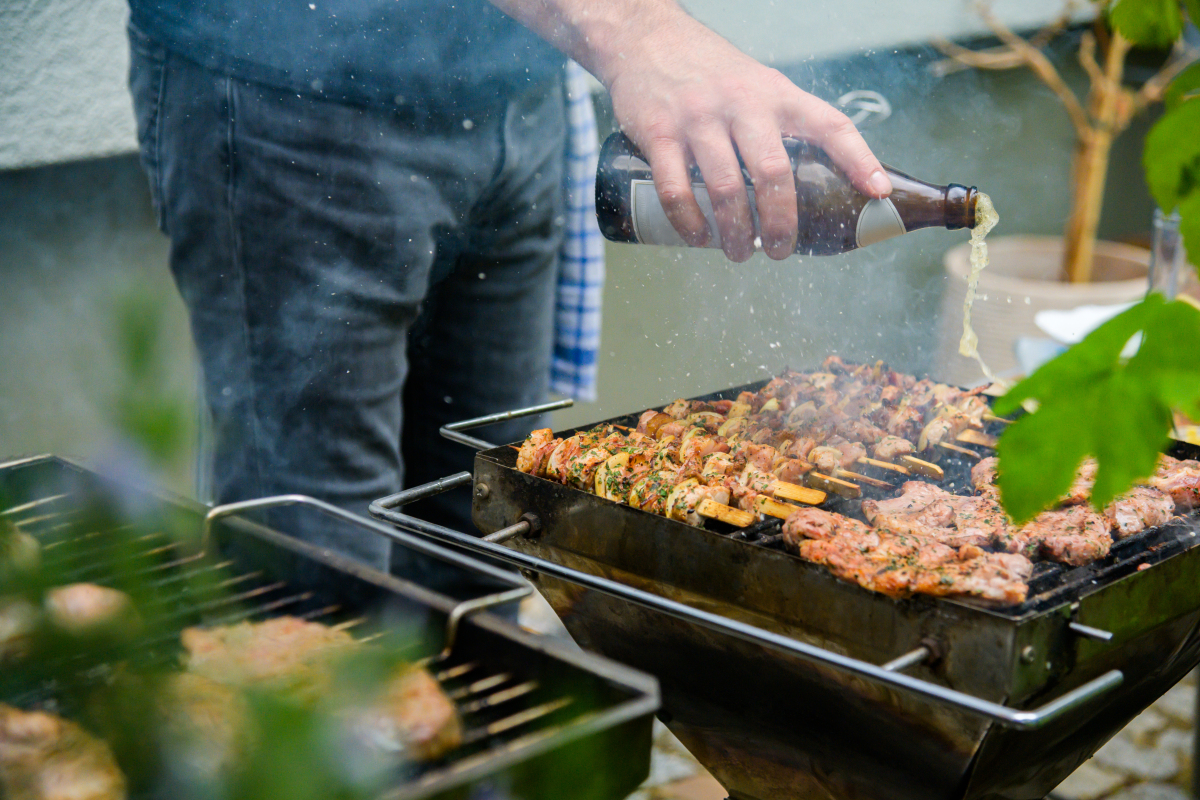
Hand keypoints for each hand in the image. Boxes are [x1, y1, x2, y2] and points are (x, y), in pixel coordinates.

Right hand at [603, 12, 891, 260]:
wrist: (648, 39)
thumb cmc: (711, 73)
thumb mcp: (758, 85)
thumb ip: (783, 124)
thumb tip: (814, 182)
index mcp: (777, 94)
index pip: (830, 125)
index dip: (859, 159)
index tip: (878, 192)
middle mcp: (742, 104)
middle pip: (773, 172)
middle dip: (780, 223)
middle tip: (778, 250)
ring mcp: (699, 118)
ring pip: (725, 188)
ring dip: (735, 232)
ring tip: (738, 253)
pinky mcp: (659, 132)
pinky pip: (676, 188)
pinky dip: (689, 222)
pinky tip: (698, 238)